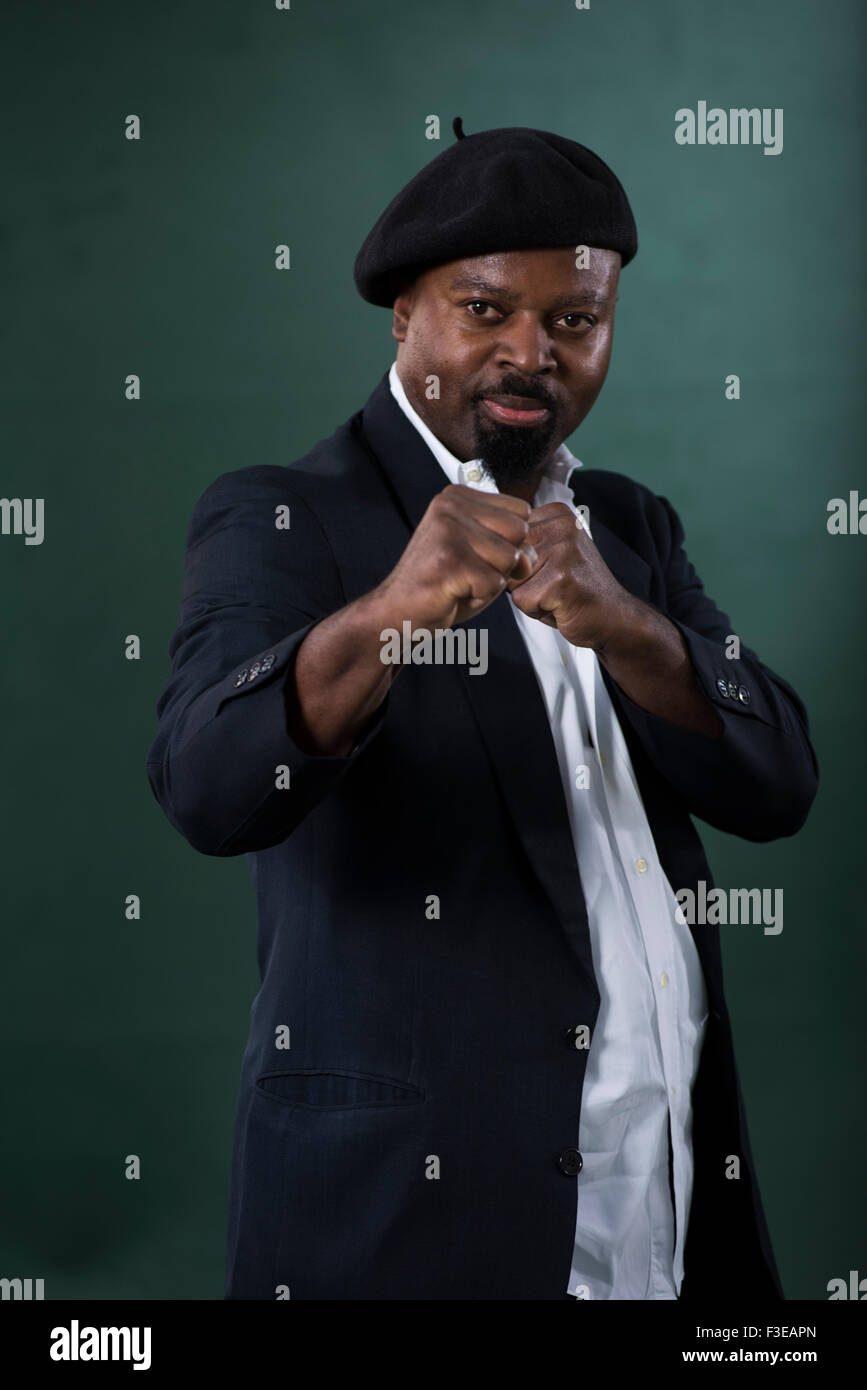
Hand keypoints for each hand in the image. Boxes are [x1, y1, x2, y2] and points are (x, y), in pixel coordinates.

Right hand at [374, 484, 538, 629]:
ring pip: (510, 558)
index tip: (480, 555)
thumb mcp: (478, 551)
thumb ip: (507, 540)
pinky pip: (495, 582)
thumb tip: (531, 551)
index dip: (511, 542)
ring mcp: (448, 531)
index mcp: (457, 497)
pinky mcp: (449, 560)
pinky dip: (481, 596)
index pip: (520, 511)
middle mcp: (450, 506)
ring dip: (492, 580)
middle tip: (472, 572)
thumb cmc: (442, 584)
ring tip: (462, 581)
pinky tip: (454, 592)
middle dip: (505, 561)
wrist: (398, 612)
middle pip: (519, 532)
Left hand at [506, 502, 631, 648]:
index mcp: (558, 514)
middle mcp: (562, 526)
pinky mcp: (560, 579)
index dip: (521, 564)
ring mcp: (563, 550)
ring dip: (528, 597)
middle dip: (522, 581)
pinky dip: (536, 611)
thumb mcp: (552, 553)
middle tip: (553, 586)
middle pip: (506, 558)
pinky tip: (561, 605)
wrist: (613, 617)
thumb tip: (485, 543)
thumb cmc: (577, 590)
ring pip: (511, 581)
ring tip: (556, 596)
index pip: (506, 538)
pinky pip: (522, 600)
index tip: (549, 569)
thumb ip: (524, 543)